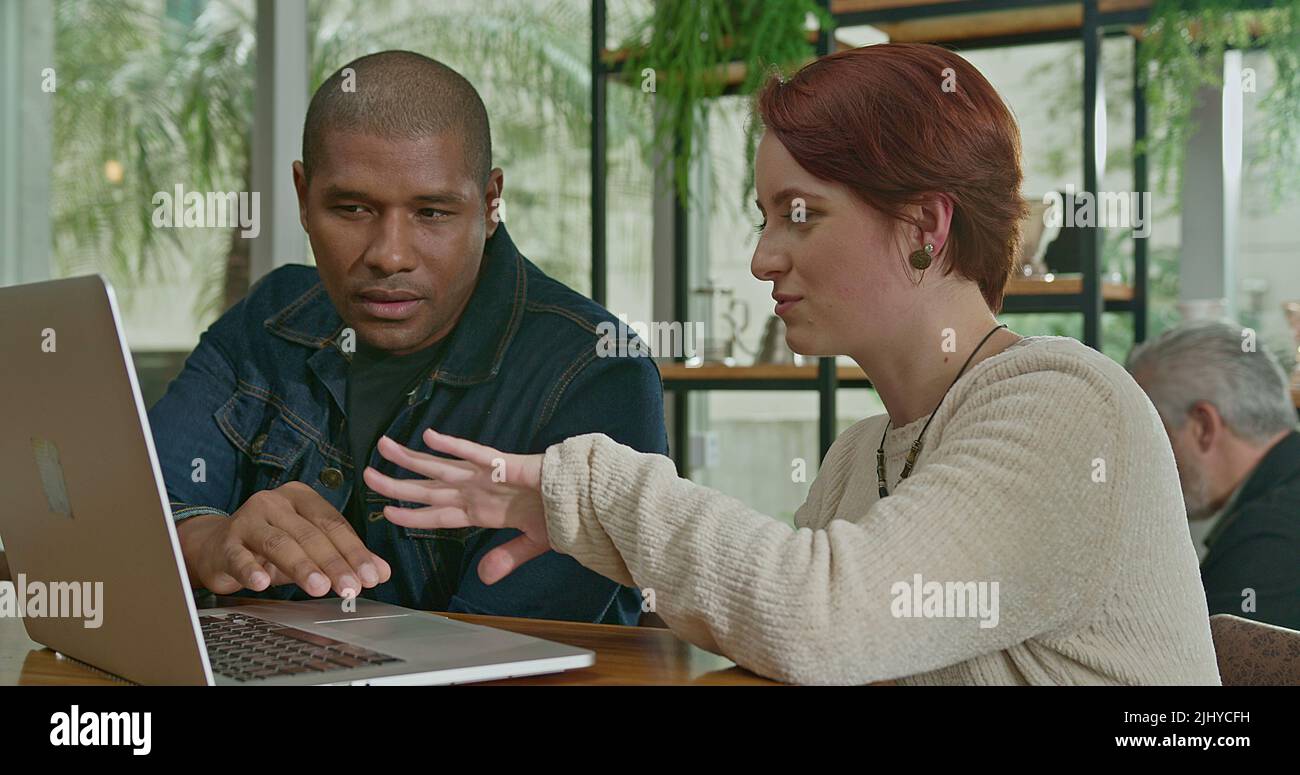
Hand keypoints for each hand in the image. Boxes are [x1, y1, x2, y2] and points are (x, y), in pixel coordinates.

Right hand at [177, 481, 391, 597]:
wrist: (217, 547)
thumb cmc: (271, 547)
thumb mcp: (311, 549)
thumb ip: (345, 557)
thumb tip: (381, 572)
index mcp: (301, 498)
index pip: (334, 524)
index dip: (354, 551)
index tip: (370, 576)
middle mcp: (275, 502)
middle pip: (311, 534)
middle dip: (334, 563)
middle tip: (350, 587)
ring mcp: (248, 520)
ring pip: (280, 543)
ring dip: (302, 567)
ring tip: (319, 587)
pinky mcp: (226, 542)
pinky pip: (240, 557)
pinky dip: (251, 570)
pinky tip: (263, 584)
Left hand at [364, 429, 545, 584]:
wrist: (586, 498)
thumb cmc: (561, 514)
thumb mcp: (531, 543)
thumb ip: (506, 557)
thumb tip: (483, 579)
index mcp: (482, 511)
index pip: (437, 515)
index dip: (410, 514)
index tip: (386, 513)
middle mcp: (478, 491)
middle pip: (428, 488)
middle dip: (396, 482)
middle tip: (366, 473)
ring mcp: (488, 475)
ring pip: (441, 467)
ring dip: (411, 458)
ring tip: (383, 446)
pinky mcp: (505, 463)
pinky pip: (475, 453)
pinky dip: (453, 445)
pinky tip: (430, 437)